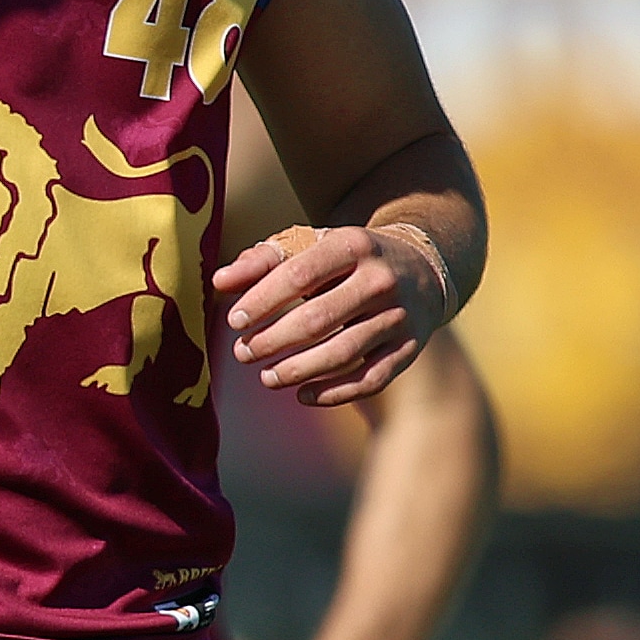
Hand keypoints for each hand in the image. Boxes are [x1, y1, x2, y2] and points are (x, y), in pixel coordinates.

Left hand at [216, 223, 445, 407]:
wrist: (421, 267)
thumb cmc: (347, 258)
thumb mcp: (311, 244)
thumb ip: (263, 260)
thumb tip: (219, 282)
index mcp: (353, 245)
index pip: (299, 276)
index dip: (262, 301)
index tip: (234, 321)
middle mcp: (381, 280)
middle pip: (319, 319)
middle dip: (273, 340)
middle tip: (242, 352)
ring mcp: (400, 316)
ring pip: (344, 353)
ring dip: (298, 370)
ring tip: (265, 377)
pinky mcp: (410, 348)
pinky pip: (371, 379)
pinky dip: (334, 392)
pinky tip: (302, 395)